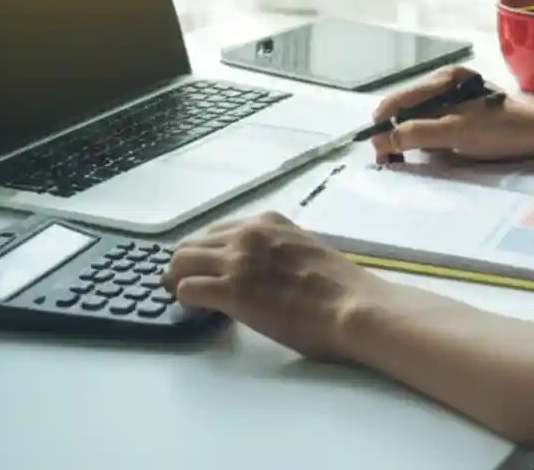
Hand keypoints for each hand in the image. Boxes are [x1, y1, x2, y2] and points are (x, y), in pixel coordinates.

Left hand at [161, 212, 398, 360]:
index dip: (208, 252)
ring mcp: (238, 261)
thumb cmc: (341, 289)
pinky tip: (196, 311)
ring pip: (181, 262)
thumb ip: (277, 252)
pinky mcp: (231, 290)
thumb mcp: (305, 251)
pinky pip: (187, 289)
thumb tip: (261, 271)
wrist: (354, 308)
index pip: (219, 230)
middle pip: (193, 243)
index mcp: (269, 222)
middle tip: (184, 285)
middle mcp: (249, 234)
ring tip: (185, 297)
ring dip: (179, 280)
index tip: (208, 268)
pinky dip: (186, 300)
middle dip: (185, 264)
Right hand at [371, 66, 533, 161]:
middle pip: (407, 108)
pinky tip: (433, 151)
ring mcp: (455, 96)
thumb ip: (416, 134)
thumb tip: (380, 140)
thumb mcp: (454, 133)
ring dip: (412, 137)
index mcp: (444, 78)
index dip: (384, 122)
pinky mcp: (462, 111)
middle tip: (389, 159)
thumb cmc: (498, 131)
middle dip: (397, 132)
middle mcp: (447, 82)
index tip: (375, 148)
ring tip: (407, 157)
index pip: (400, 99)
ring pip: (419, 117)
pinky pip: (434, 123)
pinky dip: (428, 138)